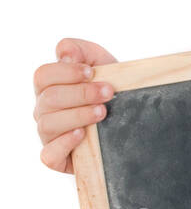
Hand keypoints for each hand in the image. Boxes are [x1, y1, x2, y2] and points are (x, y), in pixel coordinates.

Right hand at [33, 37, 118, 174]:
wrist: (129, 123)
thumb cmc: (108, 92)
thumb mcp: (101, 65)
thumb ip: (82, 51)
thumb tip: (64, 52)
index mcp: (50, 87)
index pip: (43, 75)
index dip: (66, 72)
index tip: (91, 72)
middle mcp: (45, 110)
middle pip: (49, 98)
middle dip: (81, 93)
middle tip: (108, 92)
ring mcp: (49, 134)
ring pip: (49, 124)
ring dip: (78, 115)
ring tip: (102, 112)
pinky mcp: (56, 157)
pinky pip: (49, 154)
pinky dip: (64, 143)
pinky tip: (81, 134)